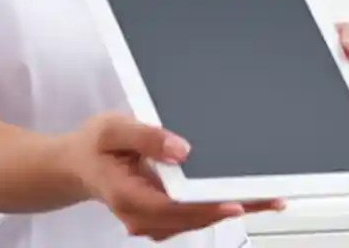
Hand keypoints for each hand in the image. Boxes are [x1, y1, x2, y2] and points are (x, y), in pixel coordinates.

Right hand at [66, 113, 283, 240]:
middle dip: (233, 207)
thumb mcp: (112, 129)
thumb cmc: (94, 146)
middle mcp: (141, 216)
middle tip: (271, 197)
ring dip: (231, 208)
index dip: (207, 206)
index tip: (237, 202)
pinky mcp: (161, 217)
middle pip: (193, 217)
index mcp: (128, 196)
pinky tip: (243, 197)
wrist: (77, 165)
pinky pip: (192, 216)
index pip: (173, 208)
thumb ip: (146, 137)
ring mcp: (152, 220)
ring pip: (196, 219)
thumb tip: (182, 150)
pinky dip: (217, 206)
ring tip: (268, 197)